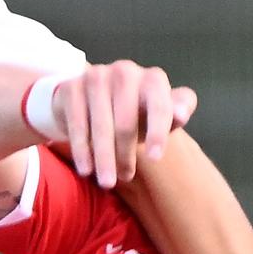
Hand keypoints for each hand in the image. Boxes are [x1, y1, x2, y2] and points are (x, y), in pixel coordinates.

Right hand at [38, 61, 196, 187]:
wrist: (92, 96)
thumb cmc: (135, 111)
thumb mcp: (159, 113)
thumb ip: (178, 111)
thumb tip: (181, 114)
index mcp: (152, 78)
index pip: (159, 106)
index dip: (158, 133)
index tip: (155, 158)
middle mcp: (125, 72)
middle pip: (126, 122)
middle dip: (124, 154)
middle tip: (124, 178)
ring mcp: (96, 77)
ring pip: (100, 126)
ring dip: (103, 158)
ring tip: (106, 182)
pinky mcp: (71, 87)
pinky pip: (76, 123)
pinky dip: (81, 149)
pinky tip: (85, 168)